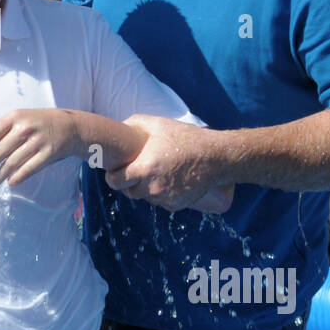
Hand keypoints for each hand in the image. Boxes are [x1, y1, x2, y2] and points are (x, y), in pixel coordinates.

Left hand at [0, 109, 76, 185]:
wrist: (70, 126)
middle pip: (0, 151)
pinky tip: (10, 182)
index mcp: (15, 116)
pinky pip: (28, 170)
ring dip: (0, 174)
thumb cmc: (38, 123)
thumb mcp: (21, 118)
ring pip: (12, 163)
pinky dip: (17, 178)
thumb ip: (3, 130)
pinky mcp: (48, 153)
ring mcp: (38, 141)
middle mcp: (25, 127)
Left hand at [105, 115, 231, 212]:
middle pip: (129, 192)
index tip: (115, 171)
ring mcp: (165, 199)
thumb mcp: (158, 124)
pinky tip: (168, 180)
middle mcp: (153, 187)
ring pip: (145, 197)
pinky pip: (160, 202)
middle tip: (135, 170)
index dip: (113, 176)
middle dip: (129, 183)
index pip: (115, 182)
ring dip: (145, 188)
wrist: (216, 157)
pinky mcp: (176, 205)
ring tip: (154, 173)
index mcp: (144, 169)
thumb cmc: (186, 138)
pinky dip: (161, 194)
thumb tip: (118, 128)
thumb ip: (134, 124)